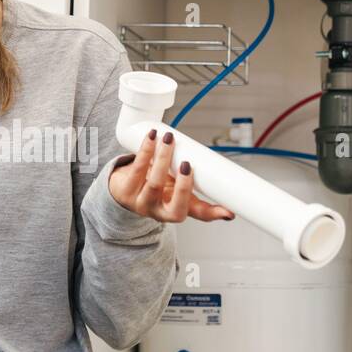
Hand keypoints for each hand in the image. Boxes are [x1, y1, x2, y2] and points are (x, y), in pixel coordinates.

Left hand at [109, 128, 235, 222]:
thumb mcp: (178, 190)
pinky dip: (146, 150)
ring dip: (163, 159)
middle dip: (183, 186)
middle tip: (187, 164)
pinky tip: (152, 137)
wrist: (124, 187)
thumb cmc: (156, 188)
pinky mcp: (125, 190)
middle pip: (174, 204)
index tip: (227, 211)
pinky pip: (138, 169)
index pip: (198, 215)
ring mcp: (140, 203)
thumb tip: (227, 193)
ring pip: (154, 184)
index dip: (213, 213)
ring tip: (168, 139)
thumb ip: (199, 189)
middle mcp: (158, 212)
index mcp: (176, 211)